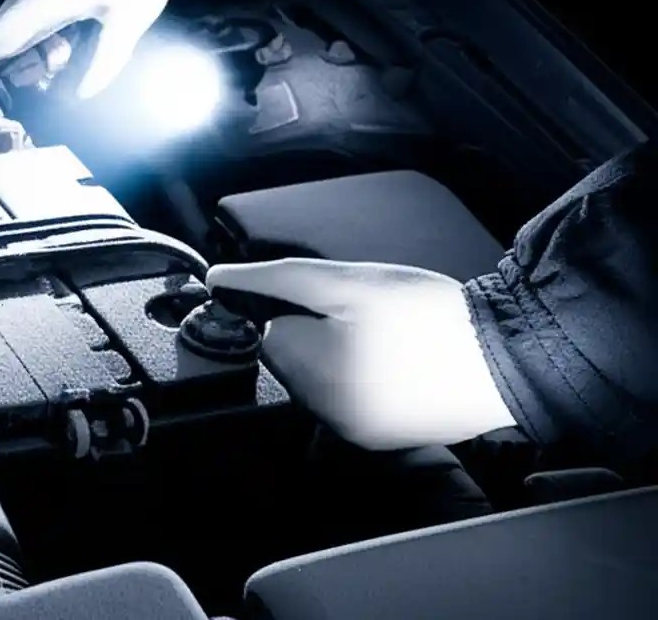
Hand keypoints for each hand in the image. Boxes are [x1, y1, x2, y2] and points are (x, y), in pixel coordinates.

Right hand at [0, 0, 179, 98]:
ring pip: (16, 20)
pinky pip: (26, 6)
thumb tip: (82, 94)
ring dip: (30, 45)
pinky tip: (63, 37)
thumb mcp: (131, 20)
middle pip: (4, 33)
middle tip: (43, 80)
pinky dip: (35, 28)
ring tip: (65, 56)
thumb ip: (105, 62)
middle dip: (12, 63)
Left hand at [206, 259, 515, 449]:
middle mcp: (318, 411)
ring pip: (319, 383)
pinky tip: (399, 368)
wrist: (502, 358)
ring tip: (389, 342)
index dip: (300, 309)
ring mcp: (348, 431)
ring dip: (340, 359)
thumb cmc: (423, 313)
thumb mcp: (344, 281)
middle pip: (292, 361)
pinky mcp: (377, 440)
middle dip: (318, 335)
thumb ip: (274, 280)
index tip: (339, 303)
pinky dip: (363, 385)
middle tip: (369, 319)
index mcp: (305, 369)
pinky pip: (347, 405)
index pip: (269, 332)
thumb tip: (216, 278)